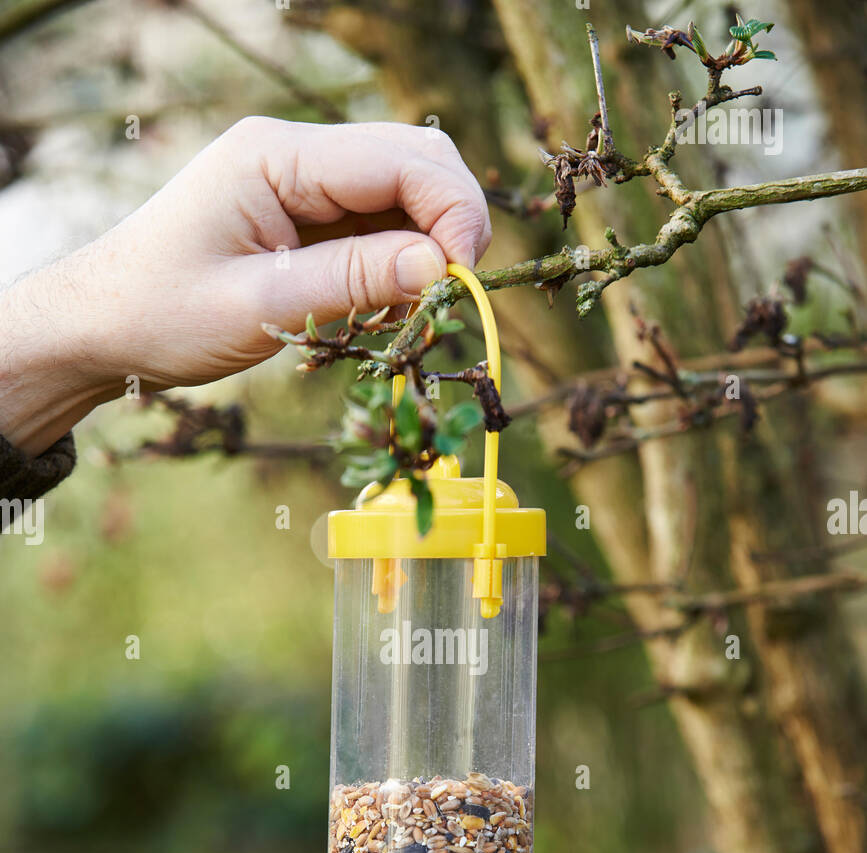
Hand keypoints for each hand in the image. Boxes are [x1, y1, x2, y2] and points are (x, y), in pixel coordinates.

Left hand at [0, 119, 490, 454]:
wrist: (101, 324)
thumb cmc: (162, 314)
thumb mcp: (260, 306)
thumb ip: (353, 280)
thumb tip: (441, 267)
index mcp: (278, 156)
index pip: (400, 160)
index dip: (451, 213)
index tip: (462, 283)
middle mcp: (296, 154)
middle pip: (414, 162)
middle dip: (450, 225)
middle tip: (450, 300)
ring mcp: (302, 182)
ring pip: (403, 196)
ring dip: (424, 251)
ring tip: (404, 314)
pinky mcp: (304, 215)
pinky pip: (376, 226)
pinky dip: (397, 266)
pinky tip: (378, 309)